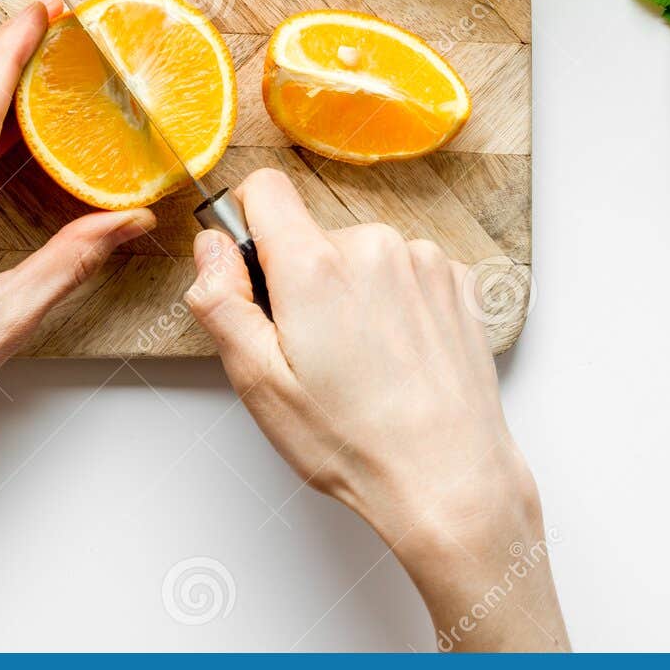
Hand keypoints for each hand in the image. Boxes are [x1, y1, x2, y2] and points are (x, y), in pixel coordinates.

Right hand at [186, 168, 565, 650]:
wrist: (452, 480)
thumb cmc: (354, 443)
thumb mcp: (258, 382)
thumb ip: (220, 300)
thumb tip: (212, 245)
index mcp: (315, 265)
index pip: (264, 188)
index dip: (248, 224)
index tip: (255, 273)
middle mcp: (373, 246)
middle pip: (311, 235)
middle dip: (301, 279)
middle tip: (312, 352)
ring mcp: (423, 260)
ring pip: (359, 255)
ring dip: (351, 292)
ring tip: (363, 363)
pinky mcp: (457, 280)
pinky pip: (403, 271)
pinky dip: (393, 302)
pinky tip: (398, 357)